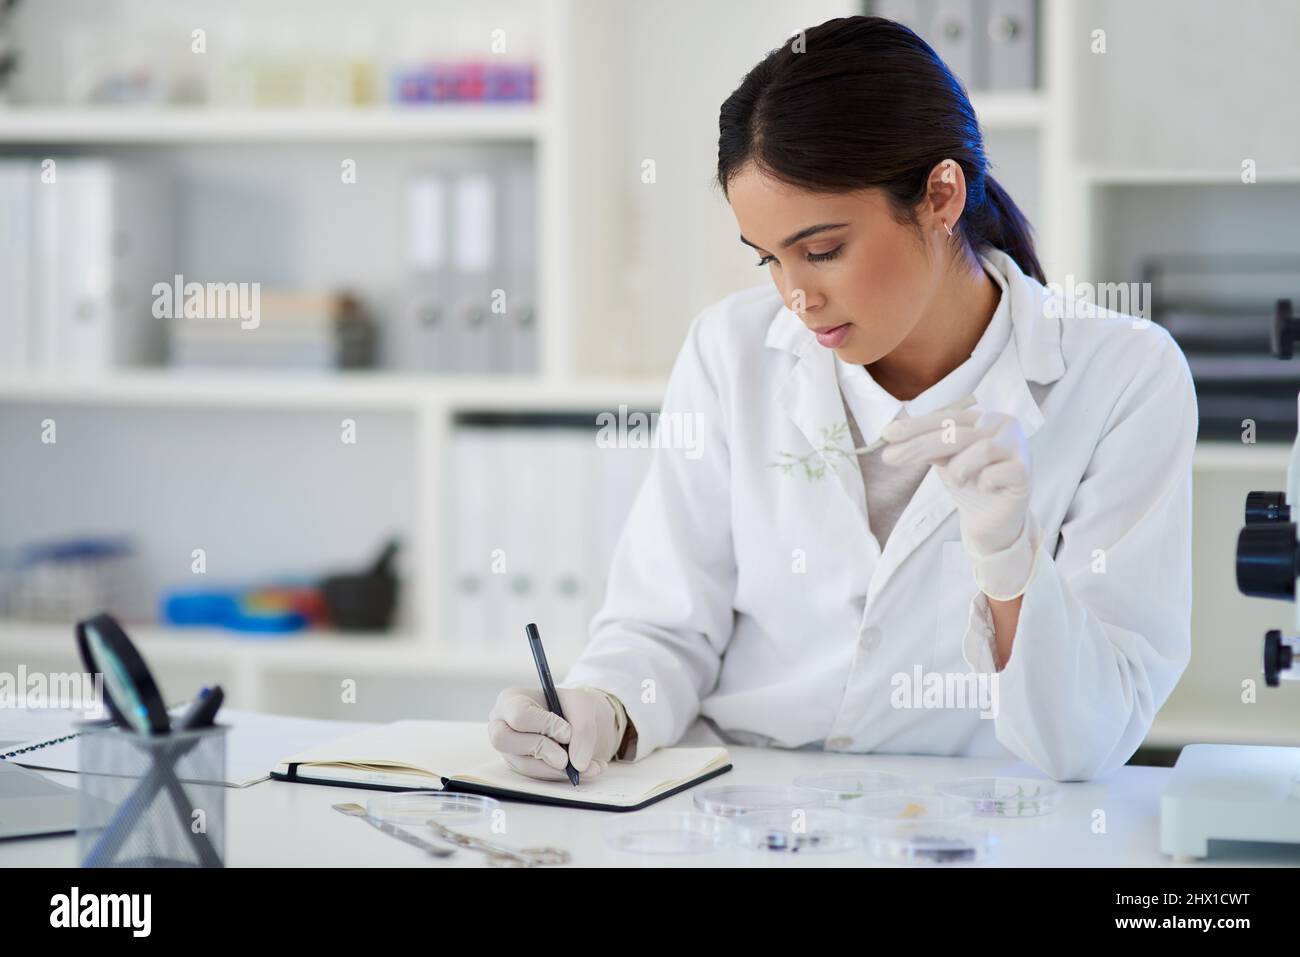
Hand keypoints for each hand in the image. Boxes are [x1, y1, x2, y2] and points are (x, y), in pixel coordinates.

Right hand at [487, 686, 622, 780]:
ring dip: (556, 767)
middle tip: (565, 757)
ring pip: (523, 763)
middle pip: (504, 740)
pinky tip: (581, 769)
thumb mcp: (582, 705)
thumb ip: (583, 729)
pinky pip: (535, 777)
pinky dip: (561, 775)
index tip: (568, 733)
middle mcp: (501, 725)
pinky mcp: (519, 767)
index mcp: (511, 700)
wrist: (576, 722)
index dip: (544, 726)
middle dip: (540, 748)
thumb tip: (578, 763)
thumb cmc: (571, 707)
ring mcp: (508, 749)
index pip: (519, 715)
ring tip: (584, 764)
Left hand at [880, 407, 1040, 597]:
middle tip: (889, 458)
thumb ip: (927, 446)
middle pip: (956, 433)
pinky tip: (986, 488)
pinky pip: (994, 473)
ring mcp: (1018, 446)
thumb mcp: (944, 460)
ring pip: (978, 450)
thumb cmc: (969, 484)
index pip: (946, 417)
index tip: (886, 434)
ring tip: (960, 482)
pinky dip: (983, 482)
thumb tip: (891, 436)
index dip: (915, 426)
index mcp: (983, 417)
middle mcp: (1003, 424)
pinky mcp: (1025, 470)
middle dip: (919, 446)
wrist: (992, 520)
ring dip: (959, 470)